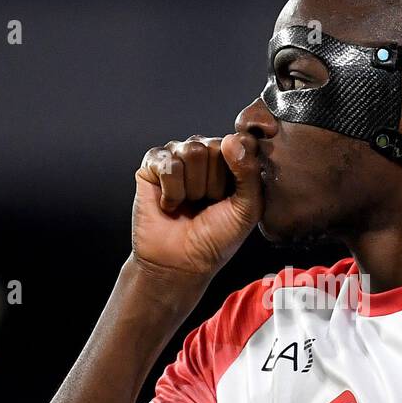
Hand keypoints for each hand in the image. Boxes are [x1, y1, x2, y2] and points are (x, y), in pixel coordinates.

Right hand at [131, 133, 262, 279]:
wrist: (180, 263)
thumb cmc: (216, 238)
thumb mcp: (247, 209)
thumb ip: (250, 173)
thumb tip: (233, 139)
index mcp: (231, 159)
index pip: (241, 142)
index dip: (238, 168)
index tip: (233, 194)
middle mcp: (204, 152)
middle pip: (214, 147)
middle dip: (213, 184)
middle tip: (206, 204)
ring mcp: (177, 155)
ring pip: (191, 152)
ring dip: (192, 189)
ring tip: (189, 204)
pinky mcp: (152, 164)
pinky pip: (168, 164)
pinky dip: (172, 192)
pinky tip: (170, 205)